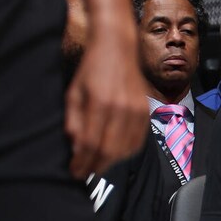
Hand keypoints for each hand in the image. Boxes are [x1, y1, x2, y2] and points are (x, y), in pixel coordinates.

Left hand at [64, 23, 146, 178]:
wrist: (117, 48)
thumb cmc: (92, 69)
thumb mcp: (74, 93)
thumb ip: (74, 121)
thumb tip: (76, 148)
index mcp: (100, 103)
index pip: (90, 143)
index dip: (82, 162)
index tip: (75, 172)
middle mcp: (121, 109)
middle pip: (109, 150)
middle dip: (95, 166)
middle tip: (85, 172)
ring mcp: (136, 111)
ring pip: (125, 149)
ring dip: (110, 162)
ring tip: (98, 164)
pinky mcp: (146, 112)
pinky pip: (138, 142)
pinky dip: (126, 153)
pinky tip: (115, 154)